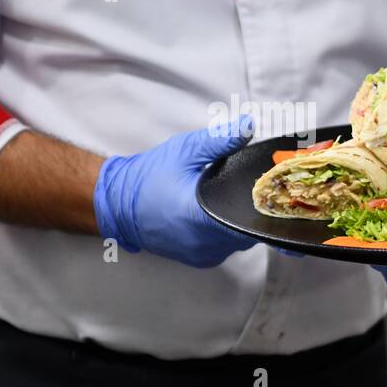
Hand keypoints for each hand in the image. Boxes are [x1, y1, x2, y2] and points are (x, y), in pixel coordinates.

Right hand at [93, 117, 256, 268]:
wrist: (117, 204)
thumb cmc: (148, 178)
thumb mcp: (185, 151)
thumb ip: (220, 140)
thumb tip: (248, 127)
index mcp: (203, 217)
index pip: (251, 216)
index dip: (264, 200)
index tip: (269, 185)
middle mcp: (206, 242)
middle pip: (250, 227)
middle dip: (253, 206)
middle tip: (252, 185)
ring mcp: (204, 254)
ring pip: (241, 239)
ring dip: (241, 219)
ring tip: (233, 196)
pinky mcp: (201, 259)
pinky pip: (227, 246)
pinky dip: (229, 230)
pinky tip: (221, 212)